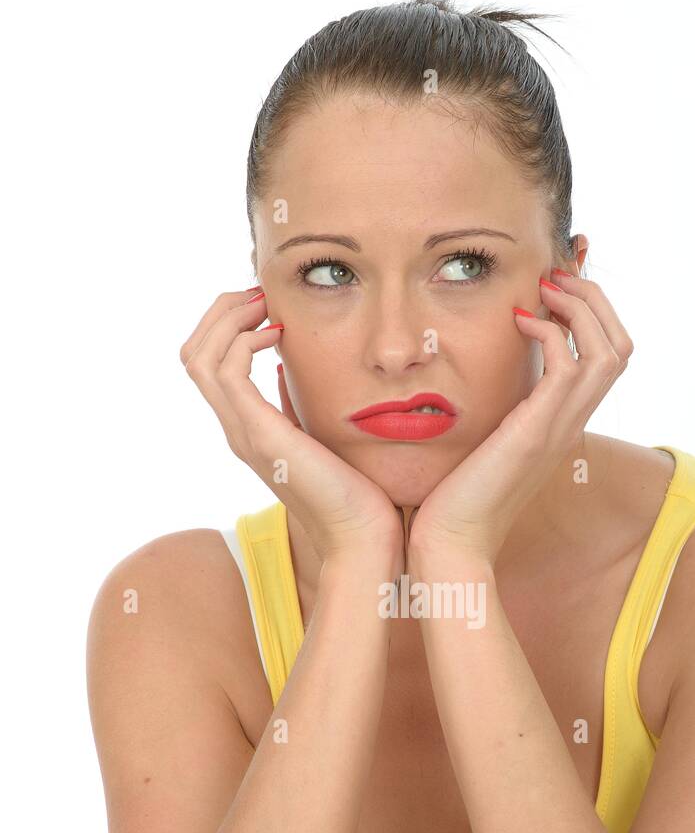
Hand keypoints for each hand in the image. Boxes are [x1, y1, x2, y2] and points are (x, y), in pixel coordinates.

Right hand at [180, 287, 404, 572]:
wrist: (362, 538)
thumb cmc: (357, 493)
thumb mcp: (324, 436)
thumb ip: (298, 404)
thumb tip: (286, 368)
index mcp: (250, 427)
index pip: (210, 363)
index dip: (229, 324)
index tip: (267, 306)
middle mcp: (238, 429)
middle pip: (194, 353)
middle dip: (221, 312)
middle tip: (259, 294)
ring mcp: (243, 433)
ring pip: (200, 358)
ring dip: (228, 318)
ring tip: (265, 305)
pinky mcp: (260, 435)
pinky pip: (227, 372)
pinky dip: (244, 341)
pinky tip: (279, 334)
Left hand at [406, 272, 633, 568]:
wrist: (449, 543)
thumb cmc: (454, 498)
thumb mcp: (483, 441)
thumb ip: (496, 410)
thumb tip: (479, 378)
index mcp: (563, 423)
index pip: (606, 356)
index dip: (592, 312)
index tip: (555, 285)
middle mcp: (571, 424)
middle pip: (620, 346)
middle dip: (594, 299)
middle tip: (555, 276)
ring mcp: (560, 428)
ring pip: (609, 351)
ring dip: (582, 307)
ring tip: (545, 287)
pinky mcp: (537, 432)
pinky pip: (570, 367)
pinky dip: (552, 332)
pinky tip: (518, 322)